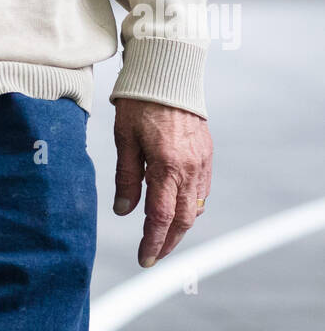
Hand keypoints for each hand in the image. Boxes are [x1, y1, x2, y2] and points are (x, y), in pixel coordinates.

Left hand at [112, 97, 211, 266]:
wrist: (168, 71)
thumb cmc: (141, 101)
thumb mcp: (124, 139)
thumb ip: (126, 177)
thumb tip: (123, 210)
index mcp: (167, 165)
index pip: (161, 217)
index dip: (152, 242)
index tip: (144, 259)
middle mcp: (190, 167)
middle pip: (184, 219)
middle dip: (169, 242)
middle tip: (154, 256)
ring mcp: (202, 160)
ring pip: (197, 206)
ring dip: (181, 226)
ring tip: (163, 237)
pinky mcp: (207, 152)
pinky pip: (202, 188)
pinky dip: (192, 205)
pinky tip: (179, 208)